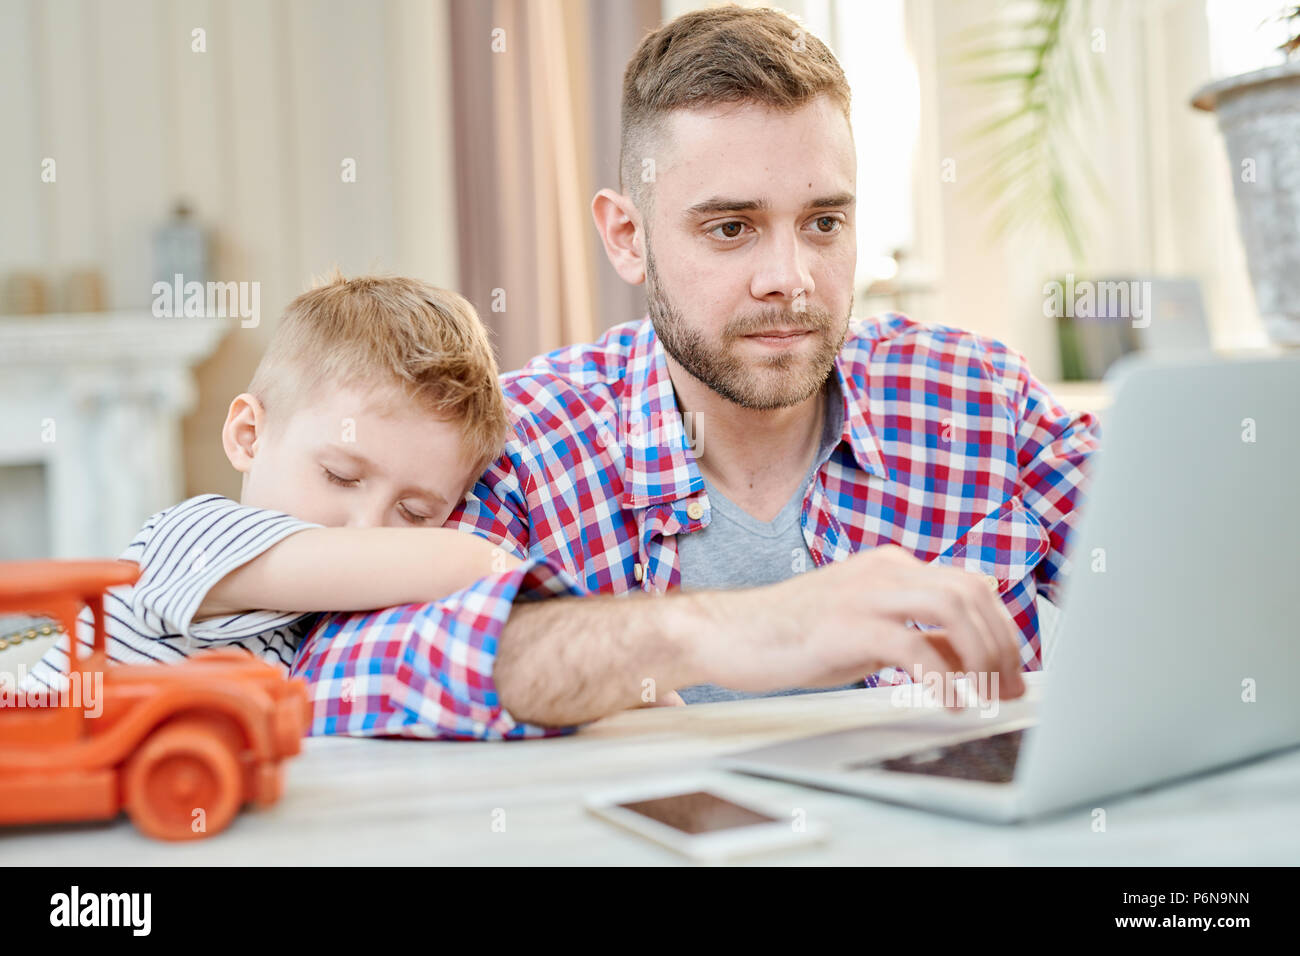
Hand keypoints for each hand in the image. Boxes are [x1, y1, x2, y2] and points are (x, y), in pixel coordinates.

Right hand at [690, 545, 1025, 708]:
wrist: (727, 632)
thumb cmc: (789, 635)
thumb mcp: (864, 632)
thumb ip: (914, 637)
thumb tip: (966, 661)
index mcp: (890, 566)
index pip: (969, 583)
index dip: (1001, 627)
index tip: (1010, 668)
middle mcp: (884, 570)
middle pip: (971, 592)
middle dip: (1002, 644)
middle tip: (1010, 688)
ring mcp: (864, 593)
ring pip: (952, 608)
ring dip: (981, 656)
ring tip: (986, 695)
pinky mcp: (846, 625)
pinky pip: (913, 646)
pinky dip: (942, 678)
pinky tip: (951, 703)